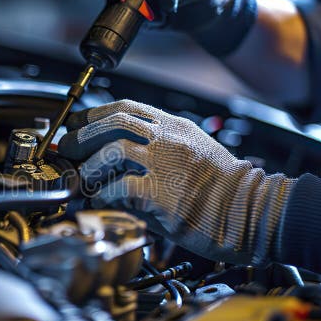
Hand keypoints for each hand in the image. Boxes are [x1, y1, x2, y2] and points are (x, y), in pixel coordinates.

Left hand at [58, 100, 294, 266]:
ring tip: (83, 181)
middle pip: (112, 124)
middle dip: (81, 137)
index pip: (125, 108)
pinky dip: (103, 196)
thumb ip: (160, 147)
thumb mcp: (194, 152)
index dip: (93, 115)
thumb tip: (118, 153)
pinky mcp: (163, 195)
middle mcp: (169, 139)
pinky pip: (119, 189)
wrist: (253, 213)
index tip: (75, 124)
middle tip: (67, 150)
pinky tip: (101, 202)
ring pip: (112, 152)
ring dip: (90, 168)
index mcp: (175, 127)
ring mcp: (166, 164)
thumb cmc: (223, 189)